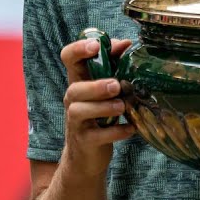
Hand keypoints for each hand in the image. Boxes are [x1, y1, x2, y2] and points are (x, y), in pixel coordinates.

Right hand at [58, 37, 135, 179]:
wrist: (86, 156)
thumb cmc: (98, 116)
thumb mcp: (103, 90)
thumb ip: (112, 66)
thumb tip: (126, 43)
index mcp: (78, 81)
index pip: (68, 58)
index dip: (78, 49)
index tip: (96, 46)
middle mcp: (73, 100)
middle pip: (74, 88)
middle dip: (95, 86)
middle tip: (116, 85)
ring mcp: (77, 122)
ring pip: (79, 111)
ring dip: (102, 107)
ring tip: (122, 107)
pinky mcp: (85, 141)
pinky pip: (97, 136)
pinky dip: (115, 132)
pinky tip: (131, 129)